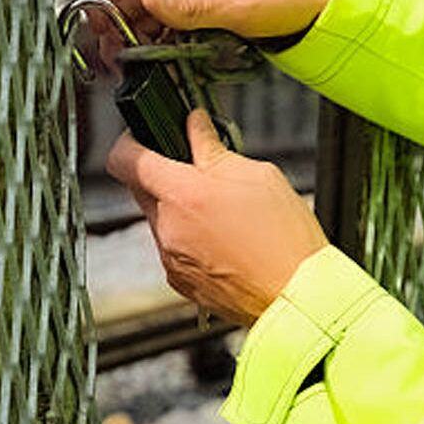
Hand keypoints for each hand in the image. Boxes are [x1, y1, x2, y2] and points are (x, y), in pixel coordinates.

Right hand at [81, 0, 336, 54]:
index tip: (95, 22)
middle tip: (111, 59)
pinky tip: (155, 64)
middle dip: (109, 24)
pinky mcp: (198, 11)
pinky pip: (163, 25)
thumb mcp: (231, 4)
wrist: (318, 2)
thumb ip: (184, 5)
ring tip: (128, 68)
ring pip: (139, 11)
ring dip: (129, 38)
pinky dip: (153, 44)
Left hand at [106, 109, 328, 325]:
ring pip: (160, 220)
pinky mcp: (181, 282)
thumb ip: (213, 148)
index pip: (125, 160)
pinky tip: (224, 239)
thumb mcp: (257, 175)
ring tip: (223, 212)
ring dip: (180, 209)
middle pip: (142, 189)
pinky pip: (173, 249)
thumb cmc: (285, 239)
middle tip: (201, 172)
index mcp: (183, 195)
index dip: (130, 143)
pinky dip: (189, 239)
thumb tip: (195, 127)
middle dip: (164, 175)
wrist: (298, 296)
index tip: (144, 138)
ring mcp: (172, 259)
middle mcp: (169, 229)